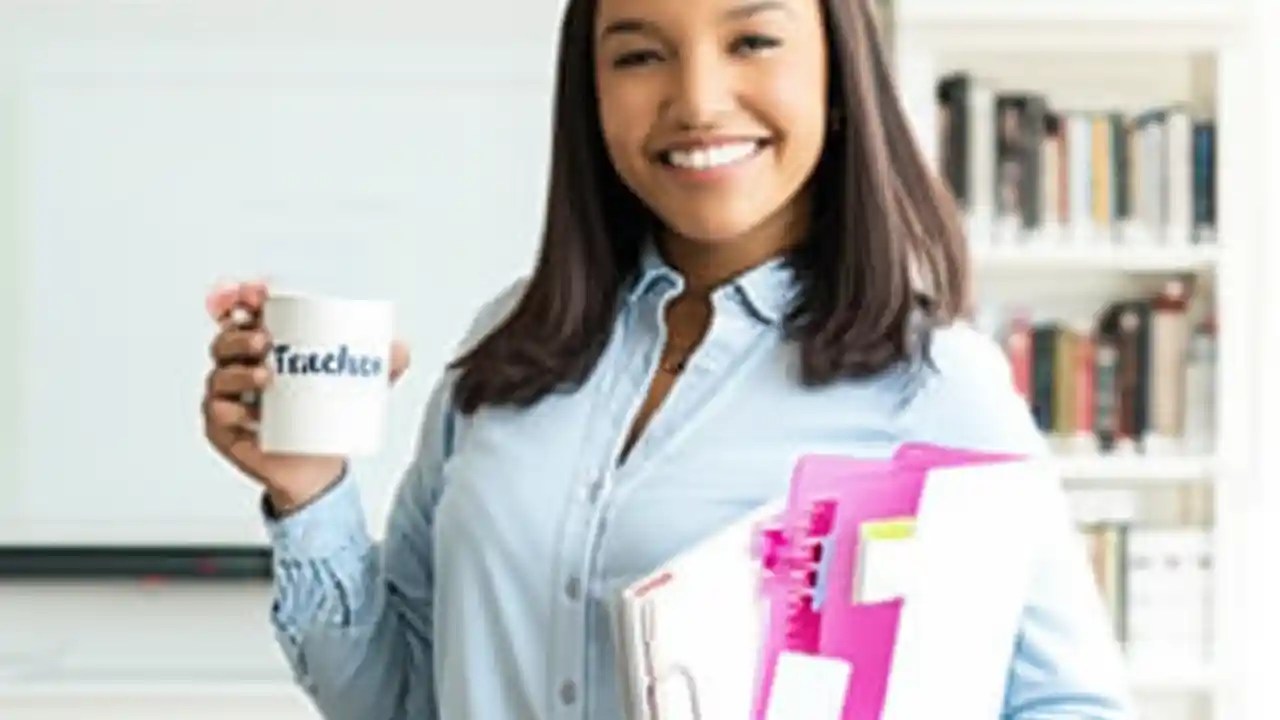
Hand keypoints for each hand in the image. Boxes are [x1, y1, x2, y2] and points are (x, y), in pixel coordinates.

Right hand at [201, 280, 410, 513]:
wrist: (317, 468)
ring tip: (265, 375)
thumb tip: (400, 348)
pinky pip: (217, 413)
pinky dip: (228, 409)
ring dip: (237, 370)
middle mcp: (240, 366)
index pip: (245, 313)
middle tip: (265, 340)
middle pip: (226, 339)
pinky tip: (247, 411)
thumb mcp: (358, 387)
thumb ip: (382, 366)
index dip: (242, 297)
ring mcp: (229, 397)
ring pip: (220, 374)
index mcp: (265, 347)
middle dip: (239, 333)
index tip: (256, 291)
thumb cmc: (327, 418)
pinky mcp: (223, 428)